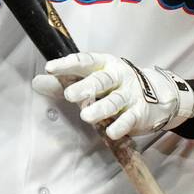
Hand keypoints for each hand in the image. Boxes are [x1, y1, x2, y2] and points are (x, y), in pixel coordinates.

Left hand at [32, 52, 193, 139]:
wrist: (156, 95)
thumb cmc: (114, 85)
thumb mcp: (92, 78)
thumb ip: (64, 82)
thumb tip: (36, 81)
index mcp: (104, 64)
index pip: (84, 61)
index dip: (67, 64)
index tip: (50, 68)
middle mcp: (118, 76)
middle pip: (101, 80)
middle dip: (85, 87)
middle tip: (69, 95)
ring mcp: (130, 94)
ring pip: (114, 101)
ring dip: (100, 109)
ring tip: (85, 116)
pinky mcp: (139, 112)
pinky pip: (129, 119)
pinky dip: (120, 125)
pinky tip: (111, 132)